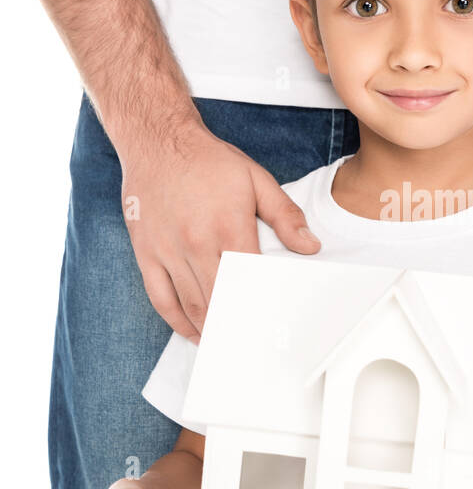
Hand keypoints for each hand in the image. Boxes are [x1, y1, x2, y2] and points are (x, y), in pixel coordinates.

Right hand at [119, 120, 319, 340]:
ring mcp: (167, 252)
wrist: (157, 141)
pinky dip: (178, 321)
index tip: (274, 329)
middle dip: (238, 327)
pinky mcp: (146, 254)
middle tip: (254, 347)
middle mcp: (196, 244)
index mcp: (228, 228)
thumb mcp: (256, 179)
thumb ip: (285, 216)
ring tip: (228, 346)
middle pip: (221, 301)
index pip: (250, 282)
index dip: (262, 308)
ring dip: (211, 330)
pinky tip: (193, 331)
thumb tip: (310, 246)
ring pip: (191, 305)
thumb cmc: (208, 160)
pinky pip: (161, 298)